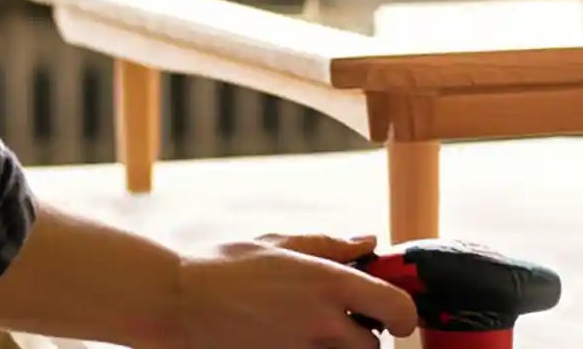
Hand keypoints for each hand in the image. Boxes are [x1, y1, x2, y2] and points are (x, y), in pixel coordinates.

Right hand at [171, 234, 417, 348]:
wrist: (177, 303)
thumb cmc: (226, 267)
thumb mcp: (282, 244)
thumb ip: (332, 246)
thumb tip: (369, 243)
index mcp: (329, 284)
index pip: (397, 309)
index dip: (405, 315)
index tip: (395, 315)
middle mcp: (321, 322)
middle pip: (372, 347)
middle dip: (366, 337)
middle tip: (346, 322)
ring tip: (314, 331)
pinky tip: (289, 340)